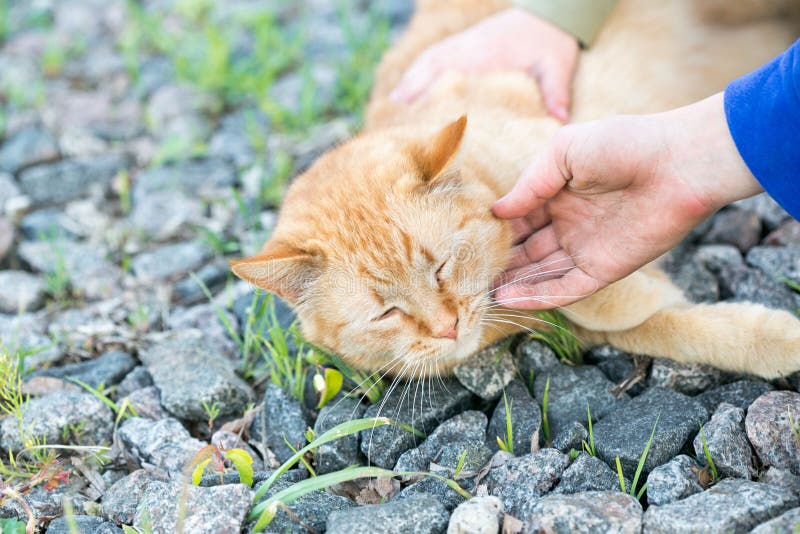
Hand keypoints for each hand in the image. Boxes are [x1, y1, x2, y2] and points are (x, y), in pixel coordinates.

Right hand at [390, 8, 579, 121]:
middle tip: (394, 119)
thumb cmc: (550, 42)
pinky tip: (406, 92)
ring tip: (392, 109)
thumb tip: (558, 120)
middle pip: (430, 70)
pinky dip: (417, 74)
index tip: (415, 115)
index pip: (451, 74)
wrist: (549, 13)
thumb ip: (555, 92)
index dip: (432, 93)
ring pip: (426, 65)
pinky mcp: (462, 47)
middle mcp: (467, 49)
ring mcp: (462, 46)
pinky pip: (432, 60)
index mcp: (485, 54)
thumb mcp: (556, 65)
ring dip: (409, 84)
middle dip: (411, 92)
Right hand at [491, 93, 762, 308]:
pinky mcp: (604, 269)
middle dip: (499, 262)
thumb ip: (530, 185)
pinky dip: (539, 296)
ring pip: (540, 273)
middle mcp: (568, 224)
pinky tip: (510, 299)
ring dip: (513, 284)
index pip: (518, 218)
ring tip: (479, 293)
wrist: (679, 162)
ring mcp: (585, 248)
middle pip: (525, 250)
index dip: (494, 231)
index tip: (464, 242)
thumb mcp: (564, 152)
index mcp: (557, 194)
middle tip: (465, 276)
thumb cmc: (623, 144)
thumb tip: (496, 212)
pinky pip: (566, 288)